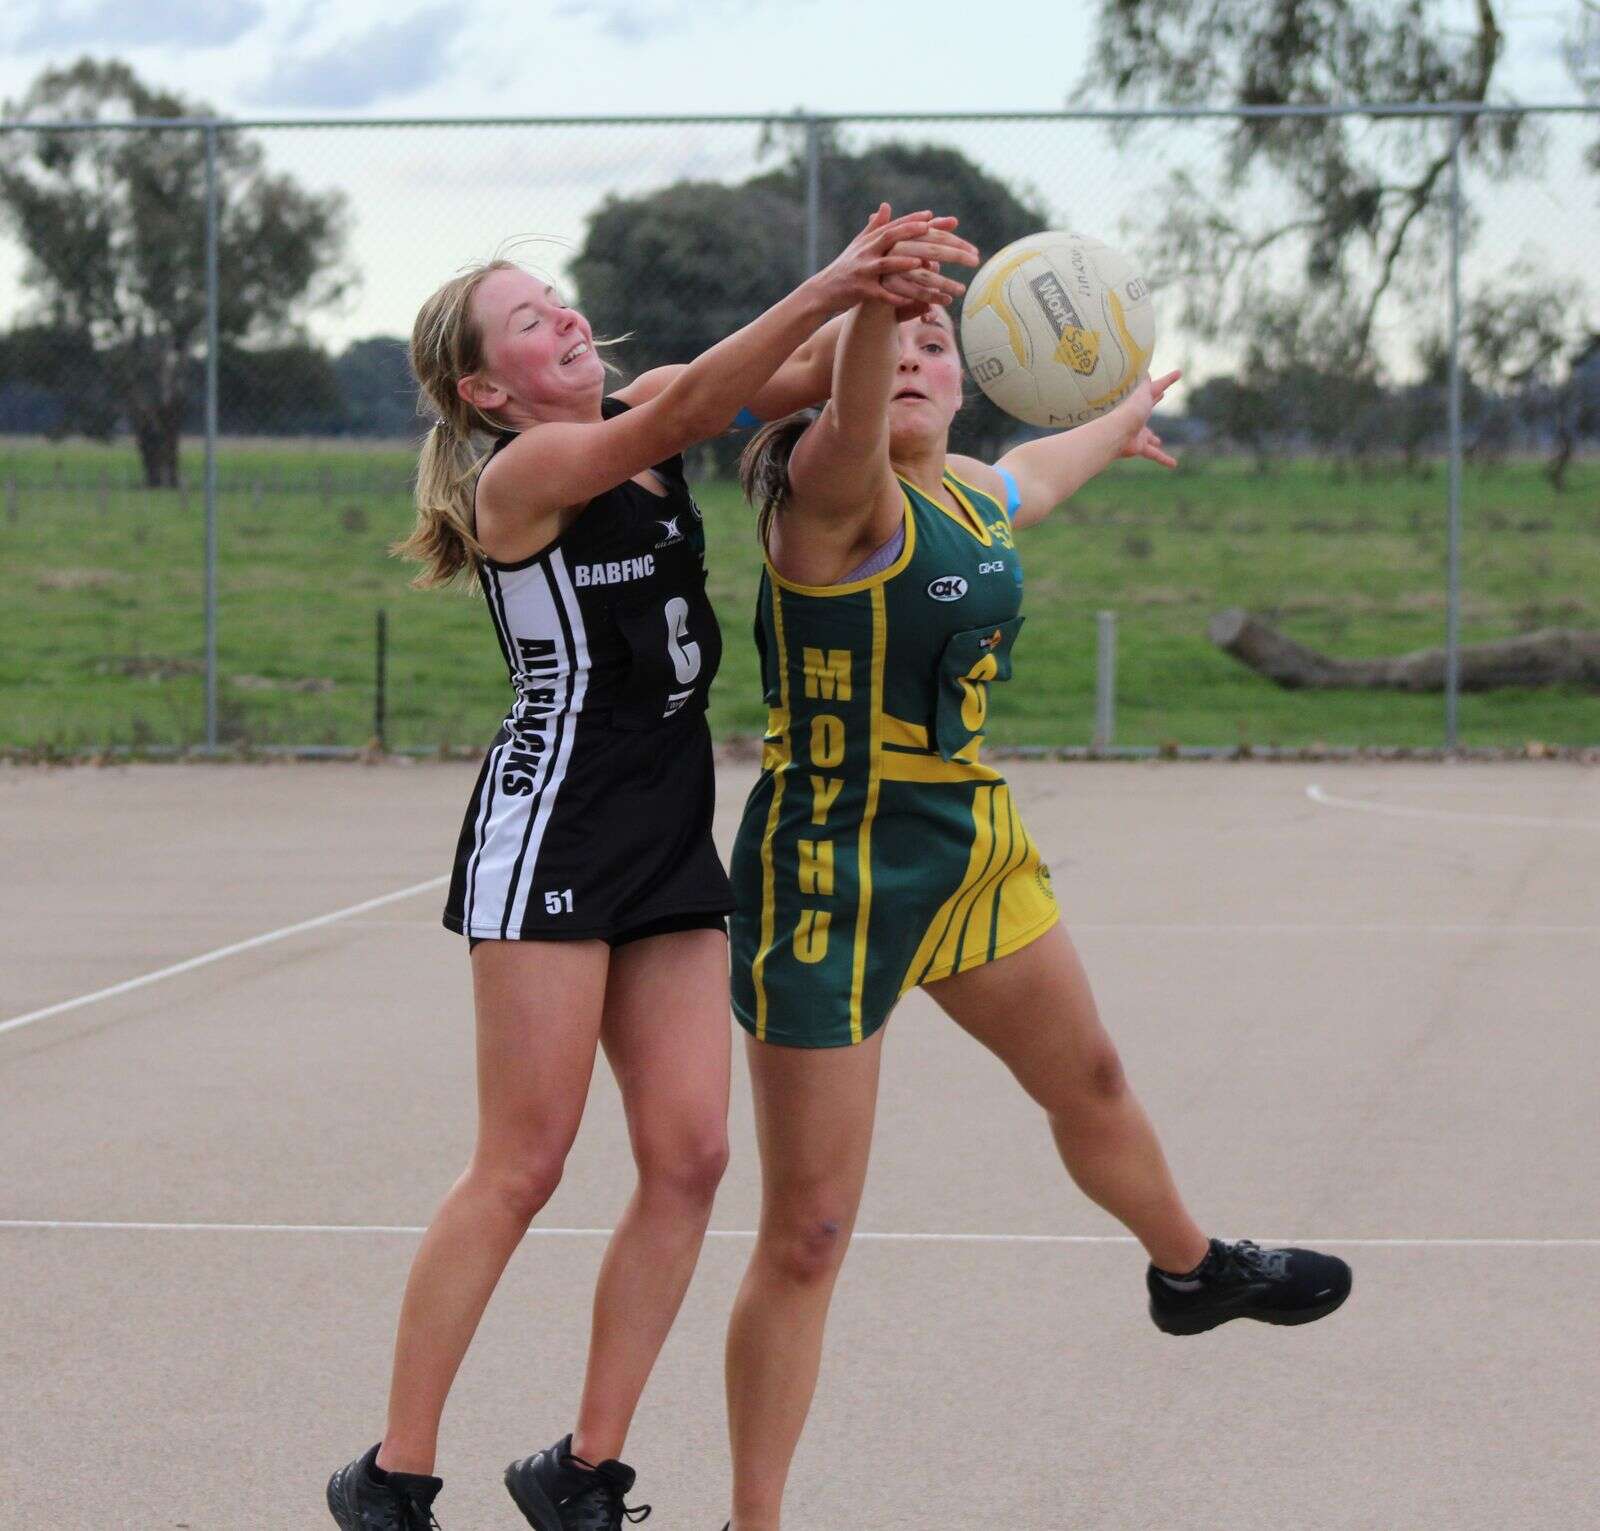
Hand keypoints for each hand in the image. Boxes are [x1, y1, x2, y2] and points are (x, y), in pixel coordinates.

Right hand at [808, 203, 978, 316]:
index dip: (912, 219)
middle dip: (910, 232)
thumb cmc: (845, 267)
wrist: (823, 291)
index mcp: (870, 240)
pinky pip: (879, 294)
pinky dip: (892, 297)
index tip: (931, 215)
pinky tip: (906, 299)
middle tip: (929, 227)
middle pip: (891, 238)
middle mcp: (867, 251)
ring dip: (902, 263)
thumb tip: (886, 205)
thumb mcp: (859, 244)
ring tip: (920, 262)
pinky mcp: (860, 291)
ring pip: (885, 265)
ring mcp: (863, 271)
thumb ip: (875, 226)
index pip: (894, 226)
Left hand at [1113, 368, 1180, 468]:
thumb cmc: (1127, 409)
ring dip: (1152, 438)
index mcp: (1140, 400)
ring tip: (1157, 441)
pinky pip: (1153, 454)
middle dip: (1154, 400)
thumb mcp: (1139, 389)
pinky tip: (1174, 464)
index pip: (1155, 387)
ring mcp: (1138, 431)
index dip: (1168, 380)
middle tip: (1161, 395)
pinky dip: (1164, 459)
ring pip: (1148, 435)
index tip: (1178, 373)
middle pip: (1148, 407)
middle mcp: (1138, 415)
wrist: (1115, 431)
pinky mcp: (1139, 446)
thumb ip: (1143, 382)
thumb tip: (1145, 372)